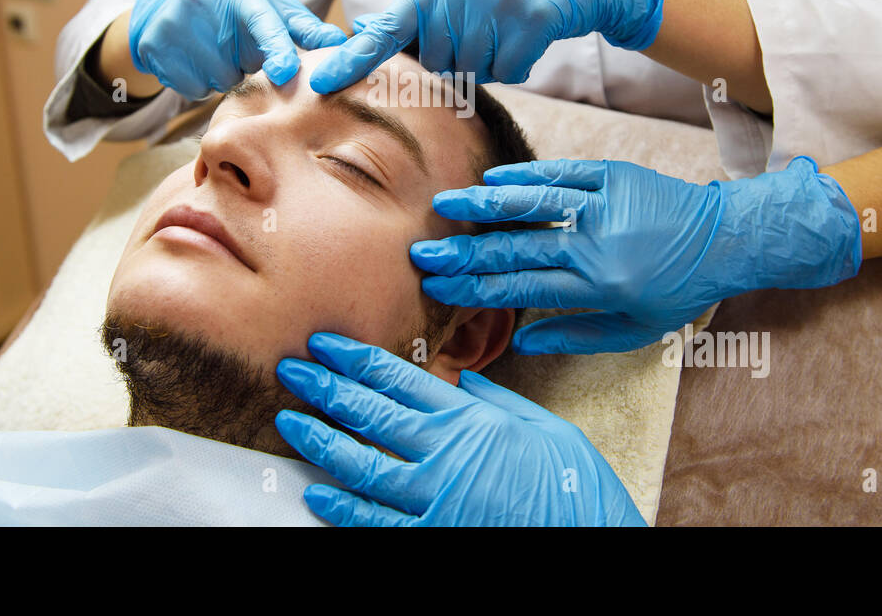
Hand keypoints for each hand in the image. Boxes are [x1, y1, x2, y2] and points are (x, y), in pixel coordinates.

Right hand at [127, 0, 346, 99]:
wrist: (170, 1)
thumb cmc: (236, 9)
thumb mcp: (269, 7)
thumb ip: (302, 28)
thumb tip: (338, 44)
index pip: (261, 20)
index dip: (276, 48)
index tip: (286, 71)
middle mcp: (199, 0)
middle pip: (239, 64)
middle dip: (245, 67)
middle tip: (237, 49)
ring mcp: (172, 23)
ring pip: (215, 80)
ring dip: (224, 76)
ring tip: (216, 51)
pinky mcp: (152, 47)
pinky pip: (191, 87)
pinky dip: (199, 82)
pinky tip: (196, 59)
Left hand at [274, 333, 646, 525]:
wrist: (591, 537)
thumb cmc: (572, 484)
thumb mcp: (540, 424)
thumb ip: (492, 400)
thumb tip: (459, 376)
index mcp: (472, 418)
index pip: (399, 379)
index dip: (356, 358)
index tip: (326, 344)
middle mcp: (447, 454)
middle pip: (371, 413)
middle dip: (325, 388)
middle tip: (291, 369)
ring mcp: (437, 498)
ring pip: (362, 465)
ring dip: (320, 440)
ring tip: (290, 420)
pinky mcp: (434, 536)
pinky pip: (377, 522)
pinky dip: (343, 507)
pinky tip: (318, 492)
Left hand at [308, 0, 662, 92]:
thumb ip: (416, 13)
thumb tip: (363, 27)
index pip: (387, 28)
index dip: (353, 58)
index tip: (320, 81)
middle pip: (438, 63)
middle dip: (460, 59)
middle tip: (486, 29)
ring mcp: (496, 0)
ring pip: (475, 70)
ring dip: (492, 63)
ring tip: (508, 32)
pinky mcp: (531, 17)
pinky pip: (510, 71)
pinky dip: (520, 65)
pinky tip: (530, 38)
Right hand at [410, 156, 862, 353]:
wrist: (726, 240)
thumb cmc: (677, 292)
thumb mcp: (635, 330)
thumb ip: (576, 337)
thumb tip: (521, 345)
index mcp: (597, 284)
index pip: (521, 286)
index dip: (475, 287)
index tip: (439, 288)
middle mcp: (595, 243)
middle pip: (515, 246)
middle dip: (464, 252)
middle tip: (423, 252)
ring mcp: (603, 204)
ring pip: (533, 202)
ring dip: (484, 205)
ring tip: (444, 205)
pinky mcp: (613, 175)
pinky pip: (562, 172)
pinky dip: (526, 176)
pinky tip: (493, 180)